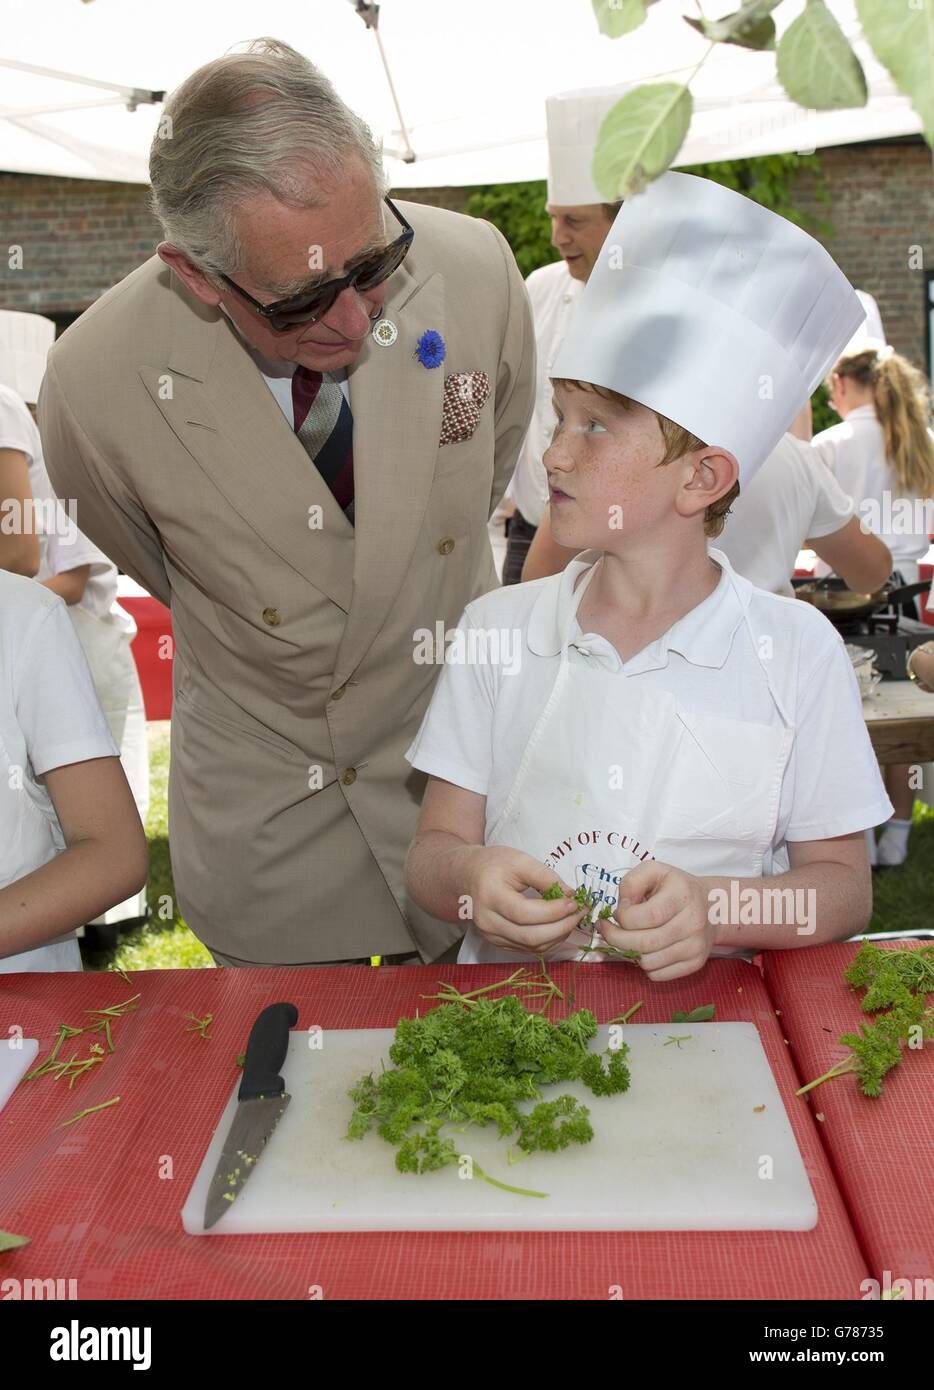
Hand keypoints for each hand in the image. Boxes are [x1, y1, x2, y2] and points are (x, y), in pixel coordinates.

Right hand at [461, 847, 586, 954]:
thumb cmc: (494, 864)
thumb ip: (546, 877)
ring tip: (572, 918)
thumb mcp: (520, 860)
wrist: (467, 876)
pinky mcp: (497, 943)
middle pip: (530, 936)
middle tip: (580, 913)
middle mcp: (487, 922)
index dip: (554, 911)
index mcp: (491, 896)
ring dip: (558, 935)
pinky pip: (528, 948)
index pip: (525, 913)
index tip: (574, 902)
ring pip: (532, 946)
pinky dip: (548, 940)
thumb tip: (571, 895)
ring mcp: (491, 936)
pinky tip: (558, 926)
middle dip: (562, 927)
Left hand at [598, 861, 714, 980]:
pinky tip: (644, 950)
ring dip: (629, 952)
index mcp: (682, 895)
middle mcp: (693, 922)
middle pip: (645, 943)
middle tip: (606, 931)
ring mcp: (696, 946)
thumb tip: (621, 910)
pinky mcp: (695, 963)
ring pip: (648, 963)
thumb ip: (631, 883)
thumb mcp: (653, 871)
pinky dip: (644, 965)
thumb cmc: (675, 888)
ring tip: (628, 938)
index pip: (646, 916)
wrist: (713, 906)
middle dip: (616, 939)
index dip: (623, 918)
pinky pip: (658, 975)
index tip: (616, 914)